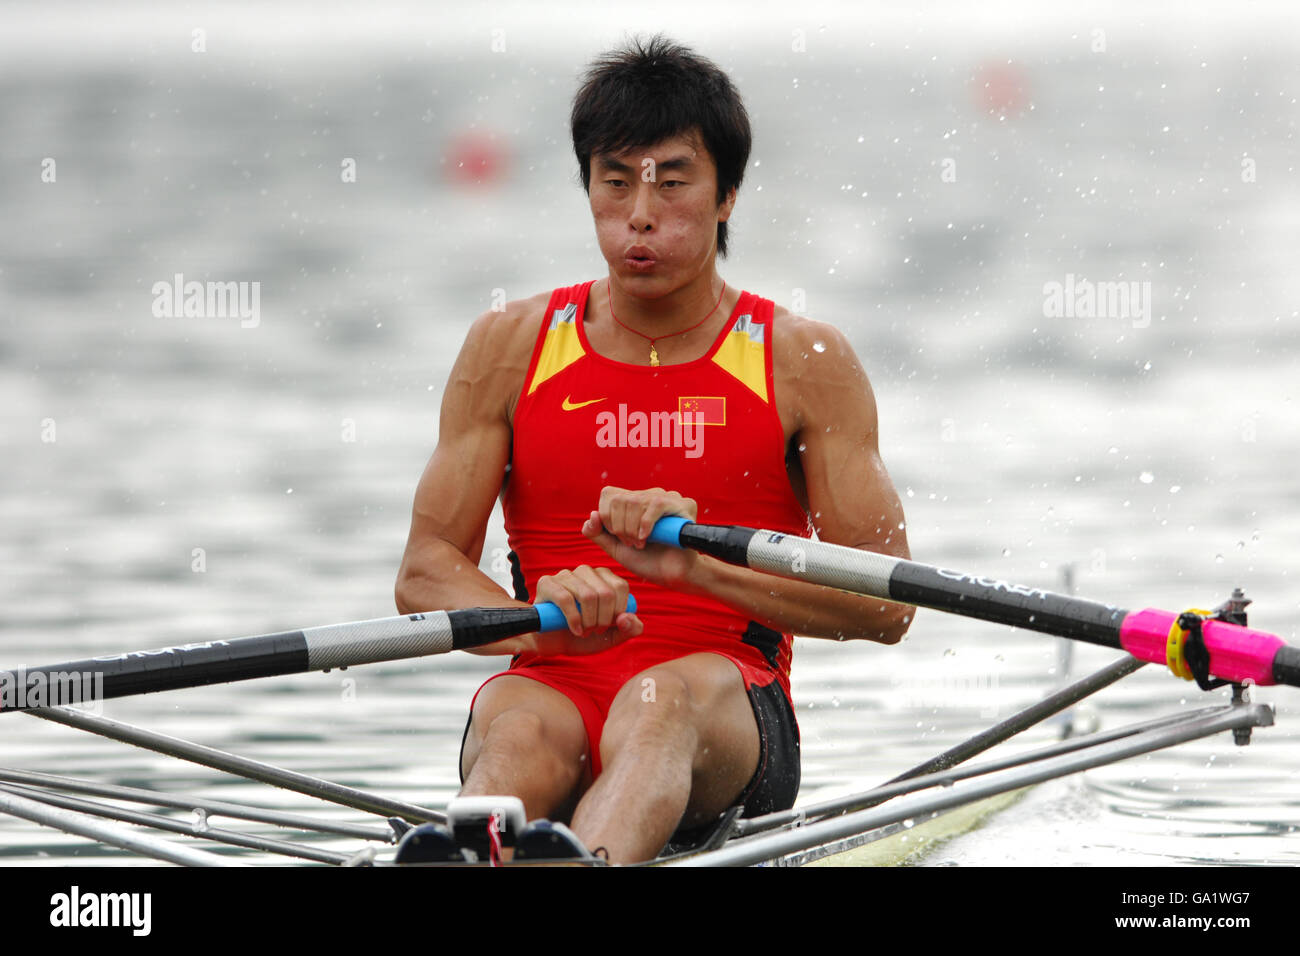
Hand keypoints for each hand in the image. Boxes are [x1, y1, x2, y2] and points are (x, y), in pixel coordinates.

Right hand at [528, 564, 642, 655]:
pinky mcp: (547, 583)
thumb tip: (627, 617)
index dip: (618, 612)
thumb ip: (631, 628)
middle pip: (606, 593)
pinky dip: (574, 619)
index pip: (620, 587)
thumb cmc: (584, 635)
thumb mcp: (613, 636)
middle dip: (603, 619)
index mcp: (604, 577)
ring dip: (588, 621)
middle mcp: (586, 571)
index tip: (609, 626)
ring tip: (584, 631)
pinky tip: (575, 630)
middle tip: (594, 630)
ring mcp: (565, 575)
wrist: (553, 642)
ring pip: (588, 595)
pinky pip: (565, 599)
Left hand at [582, 486, 699, 587]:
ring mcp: (667, 497)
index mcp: (634, 501)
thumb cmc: (647, 561)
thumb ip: (598, 532)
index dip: (607, 518)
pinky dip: (645, 524)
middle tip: (631, 544)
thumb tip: (591, 515)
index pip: (609, 494)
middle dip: (620, 527)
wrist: (672, 575)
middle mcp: (649, 495)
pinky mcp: (682, 504)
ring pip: (635, 501)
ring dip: (632, 529)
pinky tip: (647, 538)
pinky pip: (655, 504)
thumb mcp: (615, 547)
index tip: (619, 538)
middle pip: (619, 499)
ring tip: (641, 543)